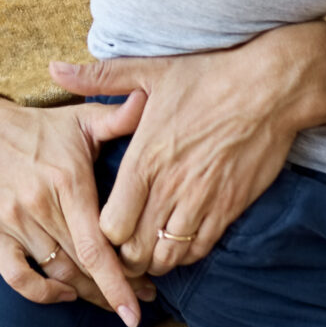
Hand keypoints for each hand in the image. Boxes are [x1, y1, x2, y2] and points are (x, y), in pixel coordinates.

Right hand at [0, 98, 146, 324]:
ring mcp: (11, 220)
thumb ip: (119, 118)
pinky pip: (17, 278)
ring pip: (57, 272)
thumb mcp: (80, 119)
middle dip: (114, 289)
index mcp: (67, 180)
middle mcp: (38, 203)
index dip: (120, 282)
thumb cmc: (40, 129)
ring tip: (111, 299)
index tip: (141, 307)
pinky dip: (43, 293)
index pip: (97, 245)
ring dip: (87, 292)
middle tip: (140, 299)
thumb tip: (149, 103)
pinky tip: (66, 293)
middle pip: (82, 265)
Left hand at [50, 21, 325, 274]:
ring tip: (145, 250)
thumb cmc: (208, 76)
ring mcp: (203, 200)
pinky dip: (185, 253)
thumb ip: (100, 78)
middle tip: (118, 248)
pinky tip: (176, 243)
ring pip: (167, 255)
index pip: (110, 223)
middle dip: (123, 254)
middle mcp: (171, 186)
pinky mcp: (230, 207)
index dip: (101, 233)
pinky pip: (200, 248)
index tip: (99, 226)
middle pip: (135, 248)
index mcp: (145, 158)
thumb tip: (55, 68)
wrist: (270, 88)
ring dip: (153, 258)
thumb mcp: (150, 72)